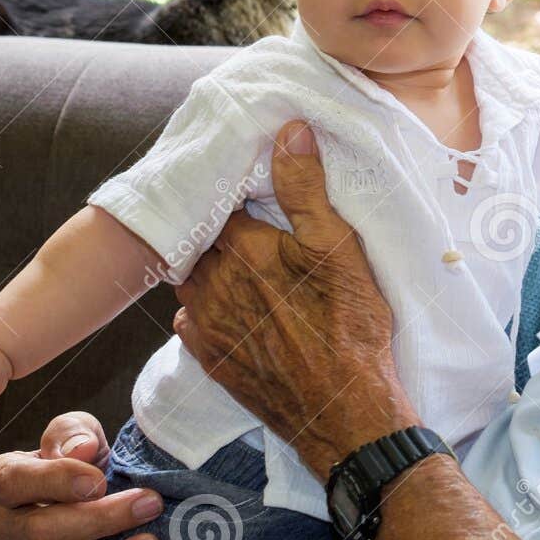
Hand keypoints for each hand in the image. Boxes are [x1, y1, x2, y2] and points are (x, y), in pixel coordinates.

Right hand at [0, 412, 163, 539]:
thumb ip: (71, 433)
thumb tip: (83, 448)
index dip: (57, 481)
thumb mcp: (71, 435)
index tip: (99, 480)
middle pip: (40, 530)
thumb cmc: (70, 463)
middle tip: (148, 502)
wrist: (72, 499)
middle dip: (98, 518)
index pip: (16, 481)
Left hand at [174, 120, 413, 479]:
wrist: (344, 409)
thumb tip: (289, 130)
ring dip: (210, 268)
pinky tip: (239, 308)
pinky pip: (192, 319)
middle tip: (251, 228)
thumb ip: (306, 187)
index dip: (234, 196)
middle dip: (218, 230)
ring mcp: (205, 324)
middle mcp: (211, 285)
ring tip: (244, 266)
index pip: (218, 203)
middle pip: (199, 240)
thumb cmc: (348, 325)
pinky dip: (208, 307)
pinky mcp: (210, 357)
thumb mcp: (339, 247)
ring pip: (191, 279)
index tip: (251, 193)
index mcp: (242, 249)